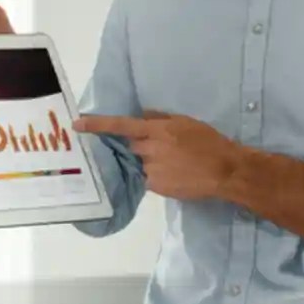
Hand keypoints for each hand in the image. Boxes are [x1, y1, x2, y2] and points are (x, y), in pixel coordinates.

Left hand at [74, 111, 242, 199]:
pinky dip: (153, 175)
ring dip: (145, 162)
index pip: (120, 126)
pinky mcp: (157, 187)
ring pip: (137, 164)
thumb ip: (159, 118)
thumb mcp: (185, 122)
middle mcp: (150, 150)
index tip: (77, 125)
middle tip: (151, 148)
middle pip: (128, 146)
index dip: (97, 125)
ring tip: (168, 163)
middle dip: (133, 147)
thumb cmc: (208, 142)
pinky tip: (171, 174)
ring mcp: (152, 170)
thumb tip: (141, 116)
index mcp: (156, 131)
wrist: (226, 170)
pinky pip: (146, 178)